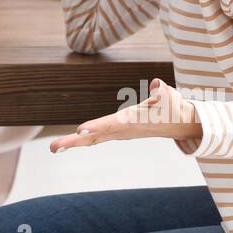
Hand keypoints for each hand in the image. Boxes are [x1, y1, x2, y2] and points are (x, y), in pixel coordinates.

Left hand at [49, 78, 199, 150]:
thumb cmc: (173, 108)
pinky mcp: (118, 132)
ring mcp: (119, 133)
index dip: (95, 127)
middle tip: (53, 148)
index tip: (79, 130)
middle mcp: (121, 130)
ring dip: (73, 143)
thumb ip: (163, 92)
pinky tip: (72, 140)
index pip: (110, 125)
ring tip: (54, 148)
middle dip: (74, 142)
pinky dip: (83, 139)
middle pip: (94, 137)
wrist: (179, 124)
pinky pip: (97, 137)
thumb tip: (157, 84)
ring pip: (92, 139)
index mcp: (130, 122)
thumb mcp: (170, 98)